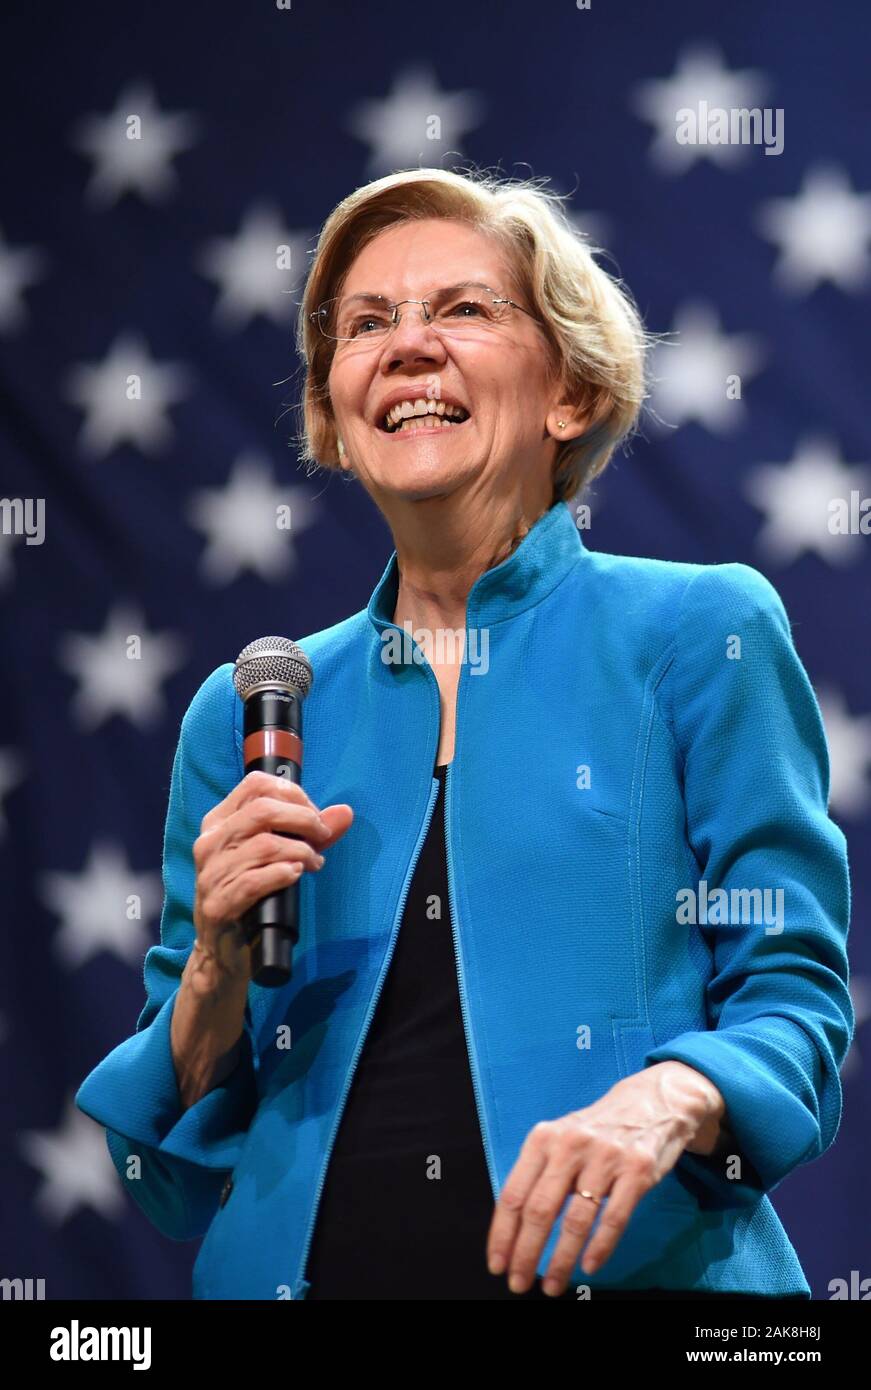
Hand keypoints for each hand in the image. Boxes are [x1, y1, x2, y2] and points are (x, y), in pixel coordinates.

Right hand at [191, 770, 353, 989]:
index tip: (313, 813)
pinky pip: (255, 881)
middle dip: (304, 819)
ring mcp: (210, 873)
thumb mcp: (274, 856)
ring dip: (301, 851)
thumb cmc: (250, 895)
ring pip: (265, 845)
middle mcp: (210, 842)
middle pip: (263, 810)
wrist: (222, 950)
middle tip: (322, 837)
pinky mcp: (218, 904)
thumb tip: (344, 813)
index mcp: (219, 822)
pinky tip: (295, 875)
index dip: (292, 793)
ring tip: (313, 863)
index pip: (255, 784)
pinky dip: (283, 874)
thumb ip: (309, 832)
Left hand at [485, 1060, 725, 1296]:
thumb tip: (513, 1227)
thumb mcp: (560, 1138)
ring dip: (561, 1261)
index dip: (502, 1234)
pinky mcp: (637, 1170)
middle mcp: (570, 1144)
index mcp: (544, 1138)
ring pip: (575, 1220)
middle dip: (526, 1254)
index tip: (497, 1264)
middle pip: (540, 1210)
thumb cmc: (597, 1130)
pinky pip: (614, 1218)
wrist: (652, 1101)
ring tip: (552, 1286)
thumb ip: (539, 1173)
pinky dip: (599, 1248)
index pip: (514, 1194)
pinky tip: (588, 1267)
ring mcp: (605, 1157)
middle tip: (519, 1284)